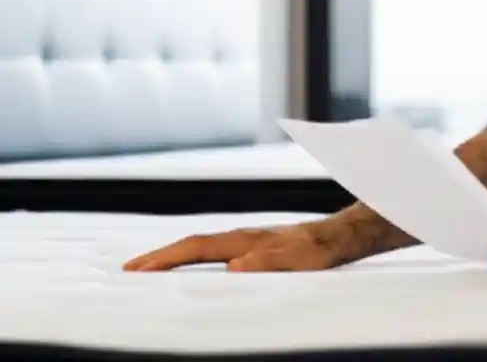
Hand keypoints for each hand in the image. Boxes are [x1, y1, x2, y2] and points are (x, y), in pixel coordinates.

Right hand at [122, 220, 355, 271]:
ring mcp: (246, 239)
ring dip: (174, 256)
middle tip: (128, 270)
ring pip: (202, 246)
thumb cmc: (320, 251)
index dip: (166, 258)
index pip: (197, 248)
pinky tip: (190, 266)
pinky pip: (213, 251)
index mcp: (246, 240)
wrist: (339, 236)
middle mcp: (242, 237)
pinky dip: (193, 257)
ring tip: (149, 269)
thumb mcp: (300, 260)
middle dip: (160, 256)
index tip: (138, 269)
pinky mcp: (253, 246)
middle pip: (192, 245)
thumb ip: (269, 262)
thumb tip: (234, 267)